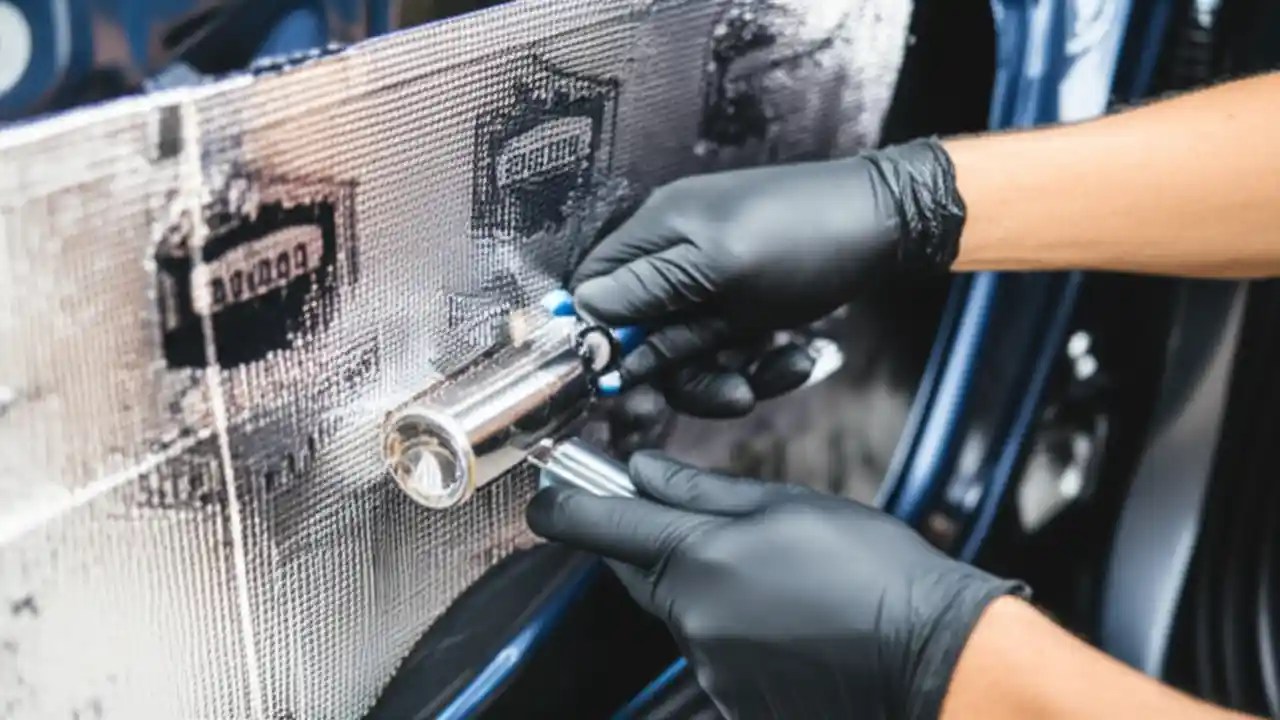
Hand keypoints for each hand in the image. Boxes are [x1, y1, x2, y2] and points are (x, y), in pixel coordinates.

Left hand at [526, 452, 1025, 719]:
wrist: (934, 654)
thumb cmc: (873, 569)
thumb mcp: (789, 505)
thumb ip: (703, 489)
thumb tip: (642, 470)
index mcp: (698, 556)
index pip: (597, 526)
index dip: (562, 505)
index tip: (548, 494)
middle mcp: (691, 617)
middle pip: (635, 569)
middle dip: (650, 541)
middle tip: (700, 522)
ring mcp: (710, 665)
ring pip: (677, 610)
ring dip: (701, 587)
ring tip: (774, 576)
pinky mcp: (732, 698)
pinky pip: (709, 649)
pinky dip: (729, 628)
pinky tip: (783, 617)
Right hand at [571, 138, 964, 416]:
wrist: (889, 226)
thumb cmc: (806, 237)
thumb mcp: (721, 268)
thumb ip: (648, 289)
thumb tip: (582, 308)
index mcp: (657, 231)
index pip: (594, 291)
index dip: (603, 342)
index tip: (625, 387)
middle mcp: (675, 253)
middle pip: (643, 335)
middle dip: (680, 376)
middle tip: (724, 400)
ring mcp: (710, 279)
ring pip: (689, 352)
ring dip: (725, 378)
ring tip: (768, 383)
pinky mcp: (743, 302)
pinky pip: (729, 348)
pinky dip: (758, 363)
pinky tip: (796, 360)